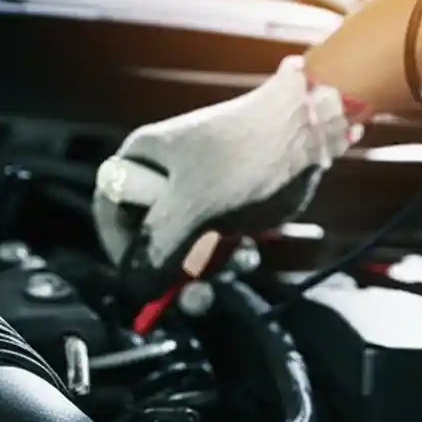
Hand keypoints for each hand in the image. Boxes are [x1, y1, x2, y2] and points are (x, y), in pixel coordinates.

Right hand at [92, 56, 360, 299]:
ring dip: (208, 270)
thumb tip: (135, 287)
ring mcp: (200, 193)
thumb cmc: (246, 154)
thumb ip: (156, 248)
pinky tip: (249, 253)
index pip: (110, 207)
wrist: (311, 128)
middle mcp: (167, 177)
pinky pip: (219, 244)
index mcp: (144, 160)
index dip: (119, 246)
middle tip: (194, 293)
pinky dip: (231, 258)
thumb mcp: (193, 204)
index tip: (138, 277)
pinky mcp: (231, 207)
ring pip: (188, 248)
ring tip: (234, 266)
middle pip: (151, 237)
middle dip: (172, 271)